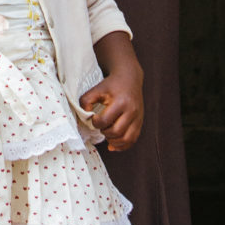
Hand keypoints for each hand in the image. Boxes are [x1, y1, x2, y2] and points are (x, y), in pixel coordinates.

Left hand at [82, 32, 143, 150]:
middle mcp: (132, 111)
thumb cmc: (111, 85)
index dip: (96, 122)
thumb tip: (84, 117)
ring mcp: (138, 118)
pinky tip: (113, 144)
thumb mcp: (97, 89)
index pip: (106, 120)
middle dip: (105, 132)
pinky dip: (123, 145)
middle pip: (117, 131)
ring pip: (126, 139)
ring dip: (114, 141)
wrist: (129, 78)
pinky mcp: (140, 122)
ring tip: (106, 134)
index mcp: (121, 102)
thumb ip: (86, 101)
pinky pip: (133, 140)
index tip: (94, 118)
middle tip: (101, 126)